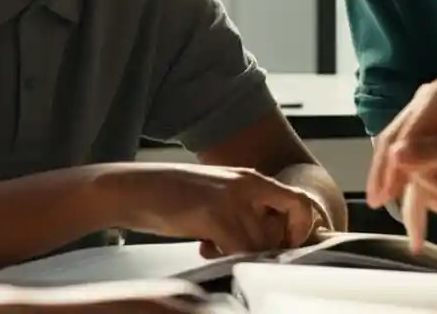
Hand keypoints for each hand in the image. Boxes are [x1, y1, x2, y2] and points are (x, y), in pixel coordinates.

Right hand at [103, 164, 318, 256]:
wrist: (136, 189)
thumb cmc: (176, 197)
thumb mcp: (219, 196)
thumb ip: (245, 212)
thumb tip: (269, 242)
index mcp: (252, 178)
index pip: (300, 203)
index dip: (298, 229)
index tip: (281, 244)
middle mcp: (249, 185)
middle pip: (278, 233)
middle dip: (261, 249)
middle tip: (233, 246)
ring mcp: (233, 199)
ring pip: (259, 246)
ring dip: (239, 254)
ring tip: (212, 246)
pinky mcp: (215, 215)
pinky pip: (239, 251)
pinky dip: (226, 258)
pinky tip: (204, 248)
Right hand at [368, 80, 436, 246]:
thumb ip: (435, 150)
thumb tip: (394, 156)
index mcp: (435, 98)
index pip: (399, 138)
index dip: (389, 170)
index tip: (381, 201)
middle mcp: (428, 108)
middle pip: (398, 153)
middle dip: (412, 189)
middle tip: (411, 228)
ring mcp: (434, 127)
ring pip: (413, 169)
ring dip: (434, 195)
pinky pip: (427, 173)